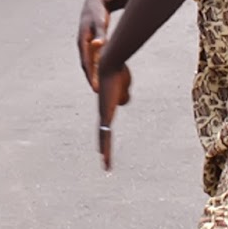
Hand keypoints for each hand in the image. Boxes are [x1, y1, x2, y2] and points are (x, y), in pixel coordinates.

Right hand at [77, 0, 110, 91]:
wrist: (94, 2)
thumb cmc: (98, 12)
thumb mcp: (99, 21)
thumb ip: (99, 33)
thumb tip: (98, 44)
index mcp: (83, 41)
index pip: (86, 63)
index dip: (91, 76)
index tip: (95, 88)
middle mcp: (82, 44)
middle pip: (87, 65)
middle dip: (91, 78)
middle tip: (98, 92)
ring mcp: (86, 44)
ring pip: (89, 62)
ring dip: (93, 73)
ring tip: (100, 86)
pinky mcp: (90, 42)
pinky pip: (93, 57)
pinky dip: (97, 65)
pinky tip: (103, 71)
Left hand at [96, 56, 132, 170]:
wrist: (108, 63)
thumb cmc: (117, 71)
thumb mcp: (124, 85)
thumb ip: (123, 95)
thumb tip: (122, 102)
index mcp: (107, 107)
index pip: (106, 126)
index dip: (106, 137)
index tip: (103, 148)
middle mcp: (103, 111)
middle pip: (103, 134)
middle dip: (105, 149)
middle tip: (105, 163)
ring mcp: (104, 112)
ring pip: (104, 136)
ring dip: (105, 151)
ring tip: (106, 165)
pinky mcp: (106, 112)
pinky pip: (105, 130)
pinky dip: (105, 144)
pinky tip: (103, 153)